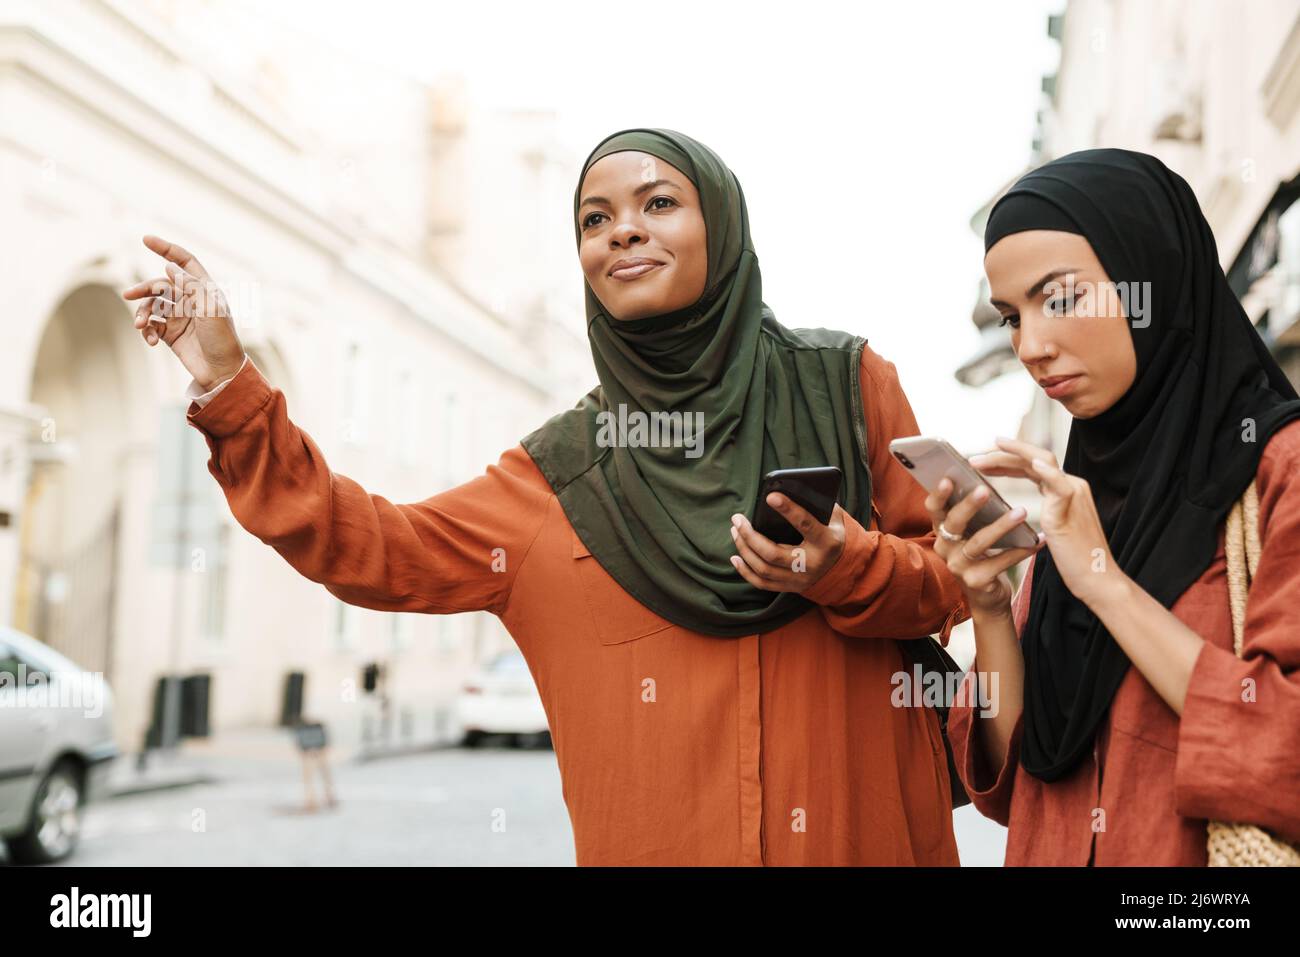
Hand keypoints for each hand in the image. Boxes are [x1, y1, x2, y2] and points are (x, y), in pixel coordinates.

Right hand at [121, 235, 245, 390]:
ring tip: (139, 324)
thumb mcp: (210, 308)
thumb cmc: (222, 339)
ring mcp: (180, 317)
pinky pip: (151, 326)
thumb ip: (191, 286)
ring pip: (153, 305)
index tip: (145, 238)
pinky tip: (150, 340)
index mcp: (204, 290)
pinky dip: (147, 330)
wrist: (222, 373)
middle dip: (144, 288)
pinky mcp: (171, 334)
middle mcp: (191, 300)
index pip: (184, 262)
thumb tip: (171, 266)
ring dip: (143, 312)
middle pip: (161, 284)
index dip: (166, 248)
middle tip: (129, 295)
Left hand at [729, 496, 846, 591]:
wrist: (847, 568)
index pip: (805, 525)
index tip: (770, 496)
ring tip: (735, 531)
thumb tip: (788, 489)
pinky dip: (745, 571)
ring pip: (763, 569)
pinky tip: (736, 557)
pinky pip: (762, 583)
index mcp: (827, 542)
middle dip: (749, 535)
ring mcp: (800, 579)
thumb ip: (817, 505)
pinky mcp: (790, 587)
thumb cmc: (835, 534)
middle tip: (737, 519)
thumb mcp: (834, 518)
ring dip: (744, 549)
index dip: (788, 510)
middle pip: (772, 553)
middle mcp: (812, 563)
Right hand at [924, 472, 1045, 617]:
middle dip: (969, 505)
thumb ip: (971, 514)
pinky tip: (1038, 540)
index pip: (934, 509)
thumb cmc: (981, 556)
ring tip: (1021, 511)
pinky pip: (1001, 562)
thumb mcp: (970, 534)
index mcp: (942, 532)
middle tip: (985, 490)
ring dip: (1001, 526)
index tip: (949, 478)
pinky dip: (1021, 550)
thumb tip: (982, 482)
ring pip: (979, 542)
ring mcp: (959, 566)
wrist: (987, 596)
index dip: (939, 494)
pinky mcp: (976, 581)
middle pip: (954, 523)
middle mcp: (945, 548)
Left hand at [968, 436, 1120, 604]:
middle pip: (1033, 459)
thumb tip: (1017, 512)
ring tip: (980, 460)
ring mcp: (1073, 493)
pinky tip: (1031, 463)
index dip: (1007, 462)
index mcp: (1065, 490)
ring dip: (1008, 458)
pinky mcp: (1071, 507)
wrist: (1097, 579)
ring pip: (1041, 462)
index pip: (1032, 467)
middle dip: (1001, 455)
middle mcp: (1071, 485)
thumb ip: (1045, 514)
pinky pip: (1058, 483)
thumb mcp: (1055, 530)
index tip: (983, 462)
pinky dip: (1046, 471)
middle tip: (973, 459)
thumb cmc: (1074, 560)